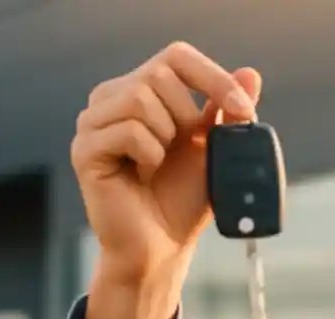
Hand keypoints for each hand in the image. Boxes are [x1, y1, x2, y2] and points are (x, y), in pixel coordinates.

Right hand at [70, 41, 261, 288]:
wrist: (162, 246)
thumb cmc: (184, 197)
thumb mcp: (214, 147)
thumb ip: (227, 110)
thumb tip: (250, 73)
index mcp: (140, 90)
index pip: (176, 56)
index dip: (212, 76)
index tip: (241, 107)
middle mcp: (111, 99)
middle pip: (158, 74)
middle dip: (185, 116)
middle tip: (181, 149)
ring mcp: (92, 123)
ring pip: (140, 99)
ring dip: (165, 137)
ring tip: (157, 163)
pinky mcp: (84, 150)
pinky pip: (128, 131)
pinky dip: (149, 155)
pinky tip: (141, 174)